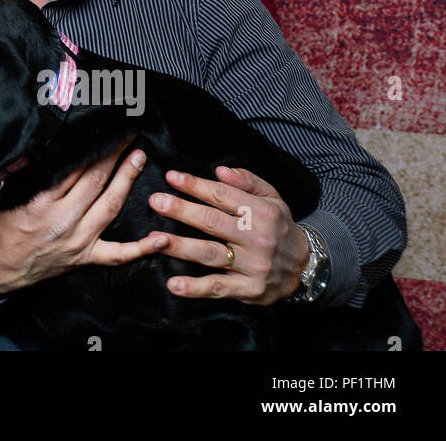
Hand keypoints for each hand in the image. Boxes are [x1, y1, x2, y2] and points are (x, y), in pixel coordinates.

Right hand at [0, 142, 166, 293]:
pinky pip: (117, 254)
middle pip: (94, 182)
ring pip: (109, 208)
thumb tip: (45, 148)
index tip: (101, 131)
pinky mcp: (85, 257)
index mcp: (41, 202)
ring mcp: (77, 240)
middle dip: (113, 156)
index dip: (90, 148)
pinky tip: (160, 238)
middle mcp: (63, 220)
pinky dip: (141, 248)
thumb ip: (25, 173)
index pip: (73, 169)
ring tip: (139, 159)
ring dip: (127, 181)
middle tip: (127, 136)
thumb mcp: (6, 195)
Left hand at [149, 165, 309, 304]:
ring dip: (180, 247)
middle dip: (182, 211)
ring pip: (210, 254)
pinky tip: (174, 285)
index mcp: (262, 213)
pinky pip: (218, 288)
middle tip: (156, 201)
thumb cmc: (279, 226)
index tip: (171, 177)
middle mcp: (257, 239)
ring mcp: (252, 266)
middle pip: (213, 222)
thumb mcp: (272, 198)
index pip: (223, 196)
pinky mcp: (248, 290)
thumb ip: (247, 181)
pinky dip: (195, 288)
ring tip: (153, 239)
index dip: (195, 185)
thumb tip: (220, 170)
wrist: (305, 267)